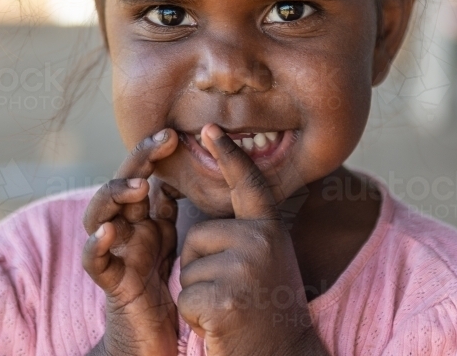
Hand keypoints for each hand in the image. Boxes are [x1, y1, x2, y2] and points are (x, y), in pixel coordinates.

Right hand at [82, 129, 180, 355]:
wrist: (147, 343)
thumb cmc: (158, 293)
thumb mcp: (168, 247)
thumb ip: (168, 215)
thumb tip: (175, 177)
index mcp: (144, 220)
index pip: (143, 177)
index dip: (152, 154)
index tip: (173, 133)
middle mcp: (125, 232)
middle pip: (120, 186)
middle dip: (138, 160)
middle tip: (162, 139)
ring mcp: (115, 255)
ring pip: (100, 216)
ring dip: (115, 197)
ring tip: (137, 188)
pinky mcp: (111, 284)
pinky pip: (95, 262)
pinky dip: (97, 245)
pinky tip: (107, 233)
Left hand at [176, 124, 329, 355]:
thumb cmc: (269, 314)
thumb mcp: (268, 262)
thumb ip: (247, 234)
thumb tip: (216, 212)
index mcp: (271, 230)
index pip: (247, 185)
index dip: (229, 155)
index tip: (210, 129)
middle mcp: (261, 242)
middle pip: (197, 236)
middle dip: (201, 267)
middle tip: (233, 294)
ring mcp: (244, 269)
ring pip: (188, 269)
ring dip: (199, 295)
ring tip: (230, 310)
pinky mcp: (224, 299)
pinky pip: (184, 296)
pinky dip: (195, 318)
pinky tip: (221, 326)